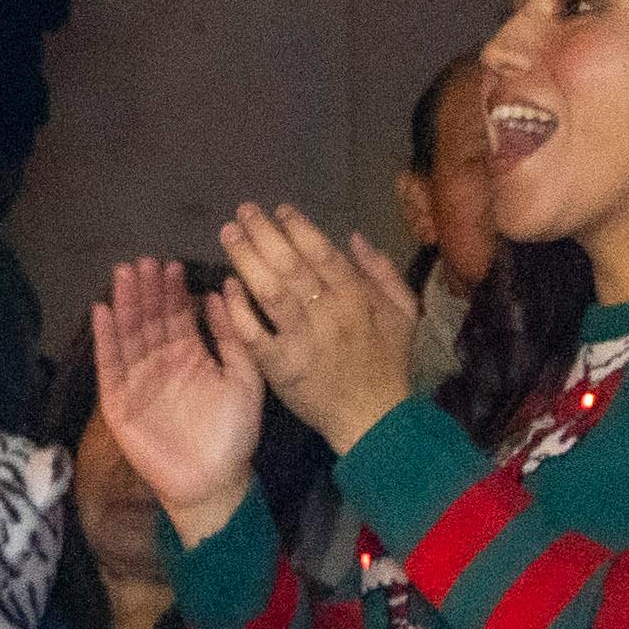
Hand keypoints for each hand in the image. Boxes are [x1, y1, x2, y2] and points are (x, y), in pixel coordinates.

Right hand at [90, 256, 263, 538]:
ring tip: (123, 275)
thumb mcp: (246, 380)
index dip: (173, 291)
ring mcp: (138, 381)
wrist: (213, 481)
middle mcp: (162, 363)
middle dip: (145, 291)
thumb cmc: (233, 434)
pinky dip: (105, 339)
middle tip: (142, 262)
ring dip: (124, 305)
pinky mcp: (119, 402)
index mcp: (191, 356)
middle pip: (150, 319)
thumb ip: (234, 339)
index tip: (171, 264)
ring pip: (129, 335)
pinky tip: (101, 311)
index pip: (178, 316)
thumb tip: (221, 294)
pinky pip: (110, 365)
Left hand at [216, 199, 423, 451]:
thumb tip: (353, 236)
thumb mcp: (403, 313)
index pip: (323, 253)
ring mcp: (302, 341)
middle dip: (264, 233)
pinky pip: (253, 333)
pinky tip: (225, 286)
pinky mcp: (280, 367)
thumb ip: (382, 271)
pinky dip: (238, 308)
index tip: (279, 209)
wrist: (373, 418)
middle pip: (290, 265)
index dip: (299, 227)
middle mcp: (329, 314)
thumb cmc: (388, 363)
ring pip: (270, 291)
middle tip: (243, 211)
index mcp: (358, 298)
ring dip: (246, 259)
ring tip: (228, 234)